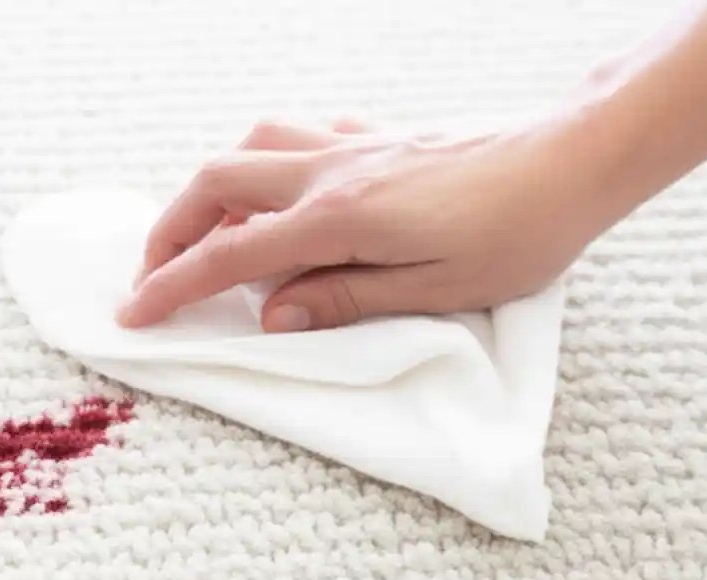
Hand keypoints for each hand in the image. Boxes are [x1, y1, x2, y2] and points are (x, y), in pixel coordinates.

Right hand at [116, 117, 618, 332]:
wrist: (574, 159)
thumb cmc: (518, 232)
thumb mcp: (436, 289)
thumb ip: (343, 300)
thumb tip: (270, 317)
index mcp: (338, 217)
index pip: (229, 255)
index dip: (171, 287)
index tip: (132, 316)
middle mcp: (329, 170)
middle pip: (216, 183)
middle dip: (169, 230)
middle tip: (153, 274)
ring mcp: (350, 145)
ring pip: (248, 146)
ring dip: (209, 189)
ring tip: (205, 232)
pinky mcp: (374, 136)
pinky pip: (296, 134)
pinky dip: (265, 163)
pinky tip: (278, 190)